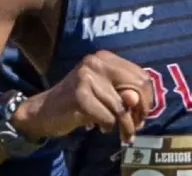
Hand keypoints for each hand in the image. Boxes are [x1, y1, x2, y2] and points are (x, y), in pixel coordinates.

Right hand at [11, 51, 150, 141]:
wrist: (44, 110)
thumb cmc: (79, 101)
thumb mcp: (105, 94)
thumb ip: (124, 94)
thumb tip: (136, 101)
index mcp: (104, 58)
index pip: (141, 75)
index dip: (147, 98)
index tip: (142, 114)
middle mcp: (95, 62)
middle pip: (136, 88)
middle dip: (140, 112)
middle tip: (135, 126)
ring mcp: (86, 77)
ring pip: (122, 107)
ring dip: (125, 126)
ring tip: (122, 134)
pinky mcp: (80, 96)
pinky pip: (108, 117)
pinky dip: (108, 127)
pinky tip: (99, 126)